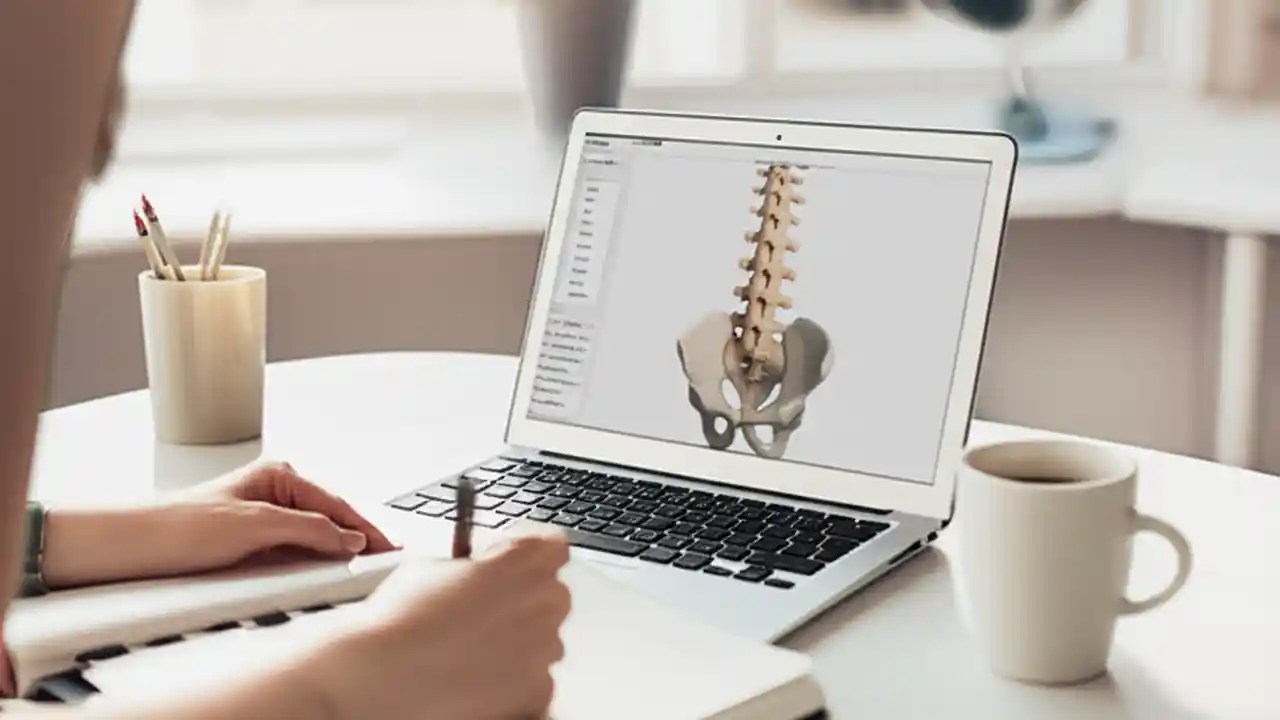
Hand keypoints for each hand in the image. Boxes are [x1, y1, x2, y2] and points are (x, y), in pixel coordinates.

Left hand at [41, 461, 395, 588]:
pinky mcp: (254, 543)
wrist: (134, 548)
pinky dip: (315, 559)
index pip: (336, 504)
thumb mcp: (255, 524)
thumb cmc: (180, 525)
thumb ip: (307, 529)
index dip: (364, 527)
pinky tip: (326, 568)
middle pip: (331, 517)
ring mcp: (265, 518)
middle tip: (383, 558)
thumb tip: (347, 538)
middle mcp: (274, 493)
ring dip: (337, 549)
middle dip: (357, 536)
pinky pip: (296, 550)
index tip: (386, 546)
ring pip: (315, 535)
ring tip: (362, 564)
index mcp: (279, 475)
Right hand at [307, 529, 571, 719]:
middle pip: (552, 594)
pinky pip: (536, 679)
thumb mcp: (432, 566)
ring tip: (472, 651)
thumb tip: (476, 570)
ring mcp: (543, 648)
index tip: (509, 565)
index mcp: (522, 559)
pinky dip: (514, 680)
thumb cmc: (398, 621)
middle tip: (485, 612)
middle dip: (525, 600)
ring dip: (519, 641)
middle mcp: (542, 600)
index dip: (527, 555)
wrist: (380, 677)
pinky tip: (476, 678)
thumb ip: (470, 565)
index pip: (552, 546)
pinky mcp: (537, 691)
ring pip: (544, 640)